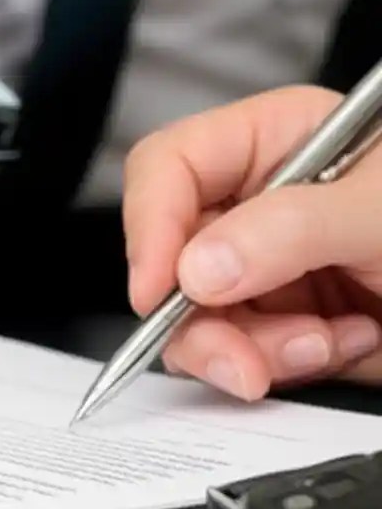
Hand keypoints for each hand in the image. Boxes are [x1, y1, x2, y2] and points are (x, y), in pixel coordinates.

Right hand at [124, 85, 381, 401]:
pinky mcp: (293, 324)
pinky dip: (293, 364)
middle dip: (205, 321)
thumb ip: (288, 230)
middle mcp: (263, 207)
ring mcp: (275, 269)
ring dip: (257, 350)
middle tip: (238, 361)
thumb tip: (196, 269)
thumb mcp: (381, 210)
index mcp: (276, 143)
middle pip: (174, 262)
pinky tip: (349, 343)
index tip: (160, 289)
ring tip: (323, 345)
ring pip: (204, 321)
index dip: (149, 228)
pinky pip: (251, 355)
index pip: (171, 171)